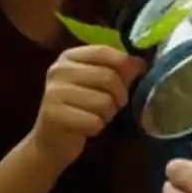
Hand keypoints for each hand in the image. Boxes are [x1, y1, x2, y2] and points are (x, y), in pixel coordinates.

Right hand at [27, 45, 144, 169]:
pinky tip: (85, 128)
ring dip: (107, 114)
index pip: (104, 51)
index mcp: (69, 57)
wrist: (51, 141)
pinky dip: (97, 127)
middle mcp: (58, 71)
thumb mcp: (98, 85)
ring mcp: (53, 92)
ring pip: (104, 102)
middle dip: (118, 96)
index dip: (123, 65)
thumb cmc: (80, 108)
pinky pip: (94, 121)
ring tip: (95, 116)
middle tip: (111, 105)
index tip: (127, 79)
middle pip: (108, 77)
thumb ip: (118, 71)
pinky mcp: (54, 115)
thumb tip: (140, 62)